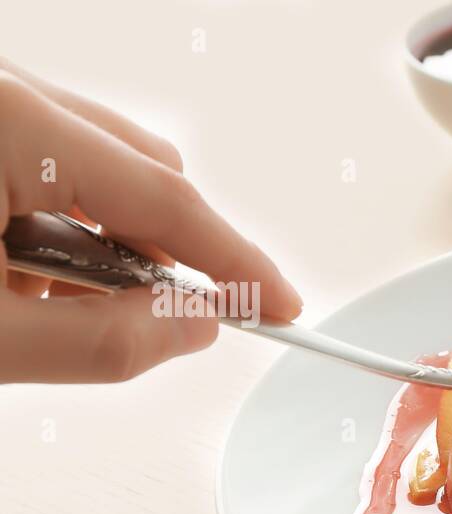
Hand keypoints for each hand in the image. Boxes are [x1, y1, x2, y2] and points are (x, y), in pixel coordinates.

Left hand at [0, 59, 300, 383]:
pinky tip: (5, 268)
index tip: (282, 305)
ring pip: (96, 166)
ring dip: (95, 245)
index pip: (165, 199)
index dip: (234, 261)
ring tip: (30, 300)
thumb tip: (193, 329)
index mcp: (11, 124)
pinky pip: (47, 157)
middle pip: (142, 170)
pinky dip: (50, 222)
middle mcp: (6, 91)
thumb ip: (98, 343)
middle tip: (141, 319)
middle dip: (155, 253)